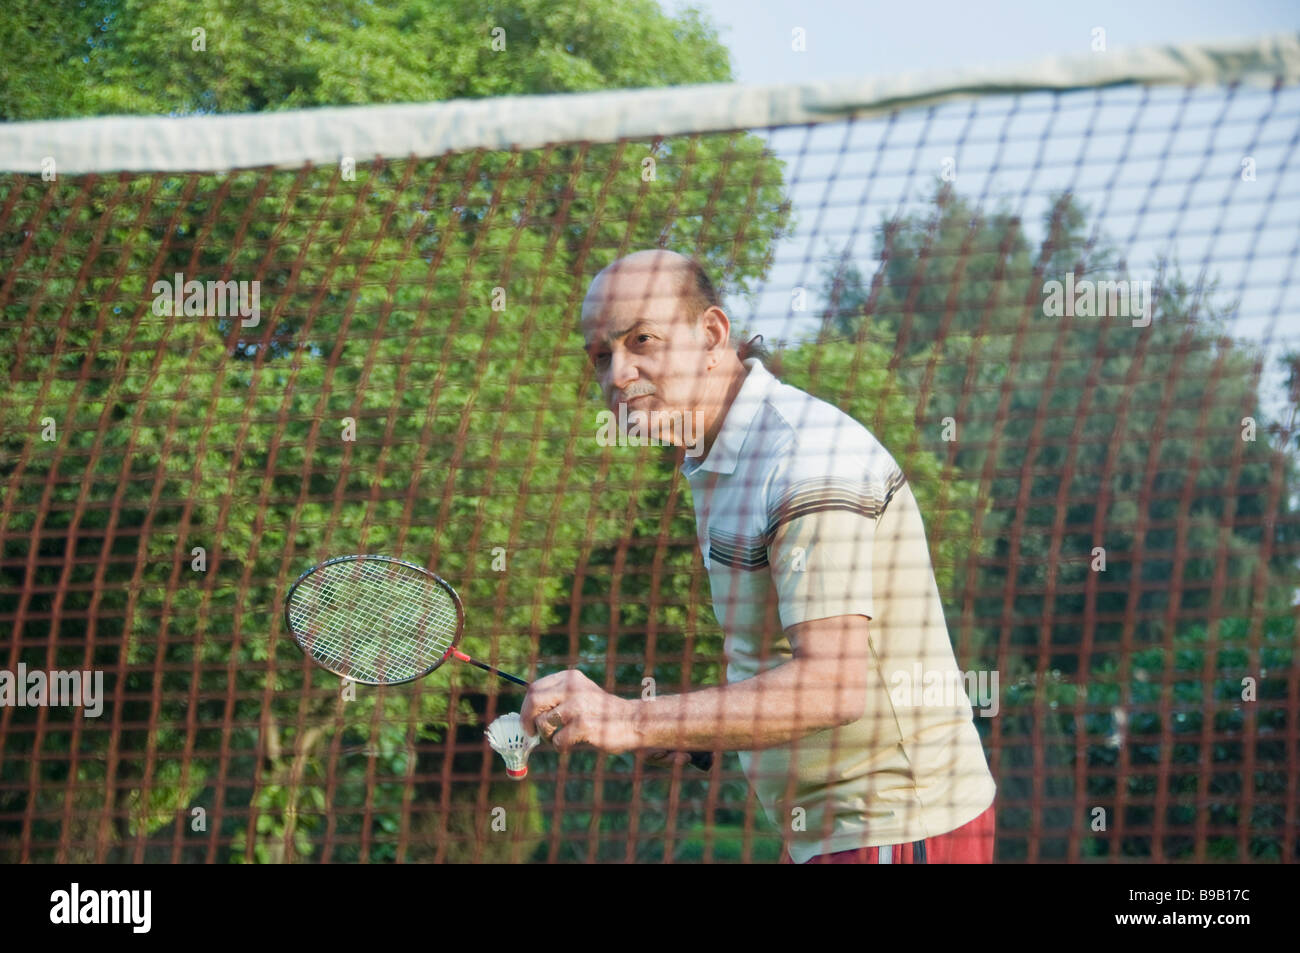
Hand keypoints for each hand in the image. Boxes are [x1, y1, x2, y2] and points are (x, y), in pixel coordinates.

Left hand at [520, 669, 640, 753]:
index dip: (525, 708)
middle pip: (533, 701)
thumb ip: (556, 699)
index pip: (534, 688)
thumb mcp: (580, 695)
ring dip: (547, 737)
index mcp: (569, 678)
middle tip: (531, 734)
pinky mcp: (584, 724)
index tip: (527, 722)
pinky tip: (573, 743)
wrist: (633, 721)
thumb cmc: (601, 713)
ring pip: (543, 724)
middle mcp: (572, 687)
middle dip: (527, 720)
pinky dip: (561, 747)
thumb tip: (525, 715)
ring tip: (561, 738)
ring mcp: (578, 705)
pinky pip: (558, 740)